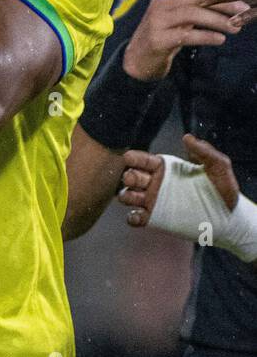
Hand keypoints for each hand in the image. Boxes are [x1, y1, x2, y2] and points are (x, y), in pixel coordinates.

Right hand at [120, 134, 239, 226]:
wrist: (230, 218)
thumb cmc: (224, 190)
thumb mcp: (219, 166)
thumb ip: (204, 151)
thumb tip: (187, 137)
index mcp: (165, 169)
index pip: (142, 160)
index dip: (133, 158)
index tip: (129, 158)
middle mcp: (155, 184)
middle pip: (131, 177)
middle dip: (128, 176)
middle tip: (133, 179)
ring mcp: (154, 202)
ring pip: (128, 196)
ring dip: (126, 196)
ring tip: (133, 197)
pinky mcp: (155, 219)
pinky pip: (134, 218)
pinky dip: (131, 217)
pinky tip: (138, 215)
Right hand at [122, 0, 247, 80]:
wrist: (140, 56)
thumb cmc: (167, 30)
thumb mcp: (178, 10)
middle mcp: (160, 2)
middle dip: (224, 1)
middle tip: (245, 8)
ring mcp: (157, 20)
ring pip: (192, 14)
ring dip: (217, 20)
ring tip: (236, 27)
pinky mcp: (158, 39)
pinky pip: (186, 36)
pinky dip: (206, 37)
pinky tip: (221, 40)